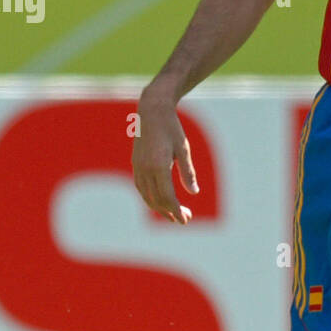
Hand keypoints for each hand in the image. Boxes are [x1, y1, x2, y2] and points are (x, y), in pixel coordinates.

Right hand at [132, 90, 198, 224]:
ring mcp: (138, 167)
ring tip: (172, 214)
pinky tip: (159, 200)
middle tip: (185, 219)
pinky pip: (141, 187)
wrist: (152, 111)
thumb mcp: (183, 149)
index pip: (167, 197)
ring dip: (159, 208)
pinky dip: (150, 197)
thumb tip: (194, 193)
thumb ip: (187, 172)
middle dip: (170, 212)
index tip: (185, 220)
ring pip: (146, 196)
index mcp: (158, 166)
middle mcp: (145, 169)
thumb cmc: (172, 128)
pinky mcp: (135, 164)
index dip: (176, 211)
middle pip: (156, 200)